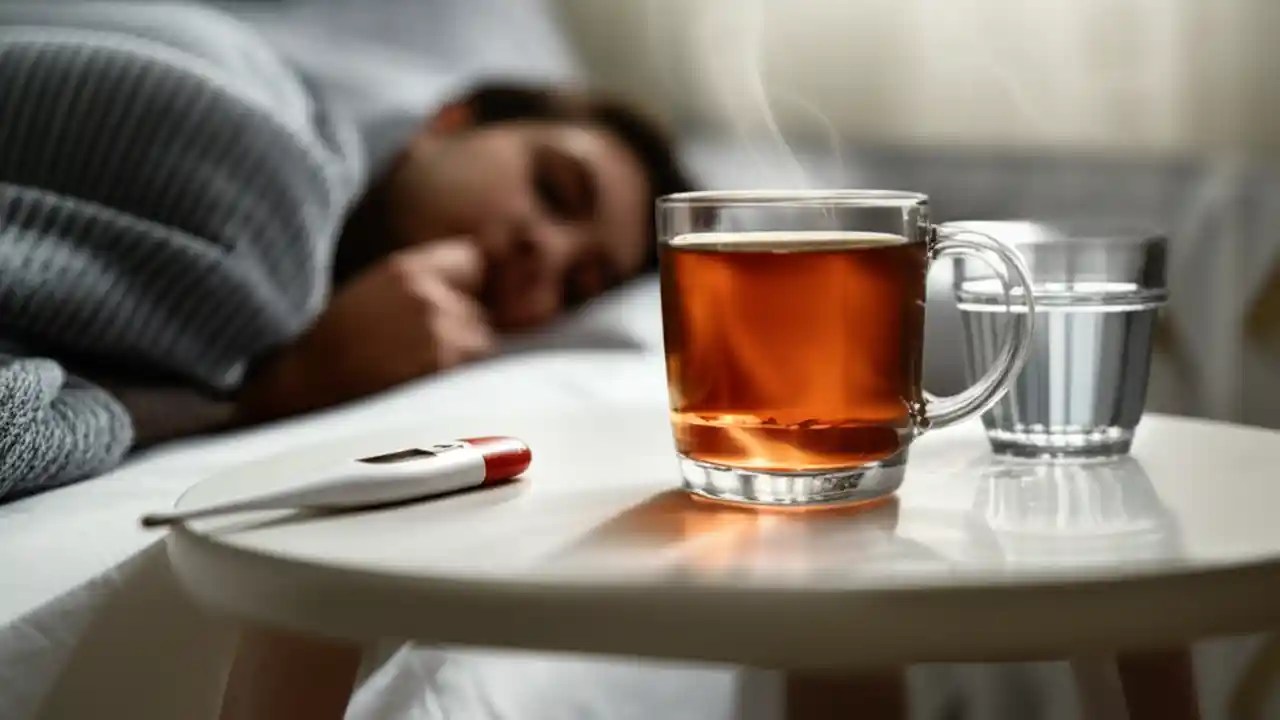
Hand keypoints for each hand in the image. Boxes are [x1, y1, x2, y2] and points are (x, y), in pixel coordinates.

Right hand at [239, 238, 493, 420]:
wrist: (307, 382)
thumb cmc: (335, 344)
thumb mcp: (374, 291)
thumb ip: (419, 285)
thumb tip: (465, 291)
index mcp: (407, 270)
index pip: (472, 261)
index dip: (468, 284)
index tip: (460, 300)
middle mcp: (427, 293)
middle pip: (480, 307)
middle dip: (464, 326)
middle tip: (422, 347)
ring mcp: (437, 328)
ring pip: (481, 340)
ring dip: (461, 355)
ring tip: (417, 365)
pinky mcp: (441, 362)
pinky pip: (469, 368)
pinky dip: (453, 376)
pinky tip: (418, 379)